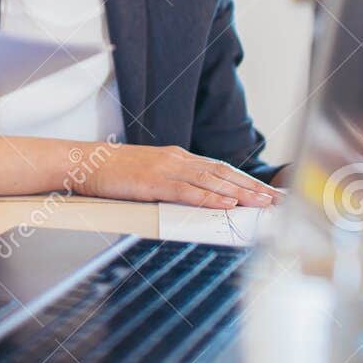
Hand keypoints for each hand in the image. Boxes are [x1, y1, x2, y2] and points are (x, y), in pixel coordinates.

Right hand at [78, 143, 280, 207]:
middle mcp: (178, 160)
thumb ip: (173, 182)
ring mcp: (166, 169)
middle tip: (277, 200)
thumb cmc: (113, 172)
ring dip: (240, 193)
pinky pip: (187, 191)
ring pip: (212, 181)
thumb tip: (195, 197)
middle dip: (253, 187)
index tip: (267, 192)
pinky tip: (226, 205)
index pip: (221, 169)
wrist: (85, 162)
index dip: (246, 181)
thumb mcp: (149, 173)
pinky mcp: (153, 182)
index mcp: (178, 158)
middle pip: (224, 173)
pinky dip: (210, 198)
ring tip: (262, 203)